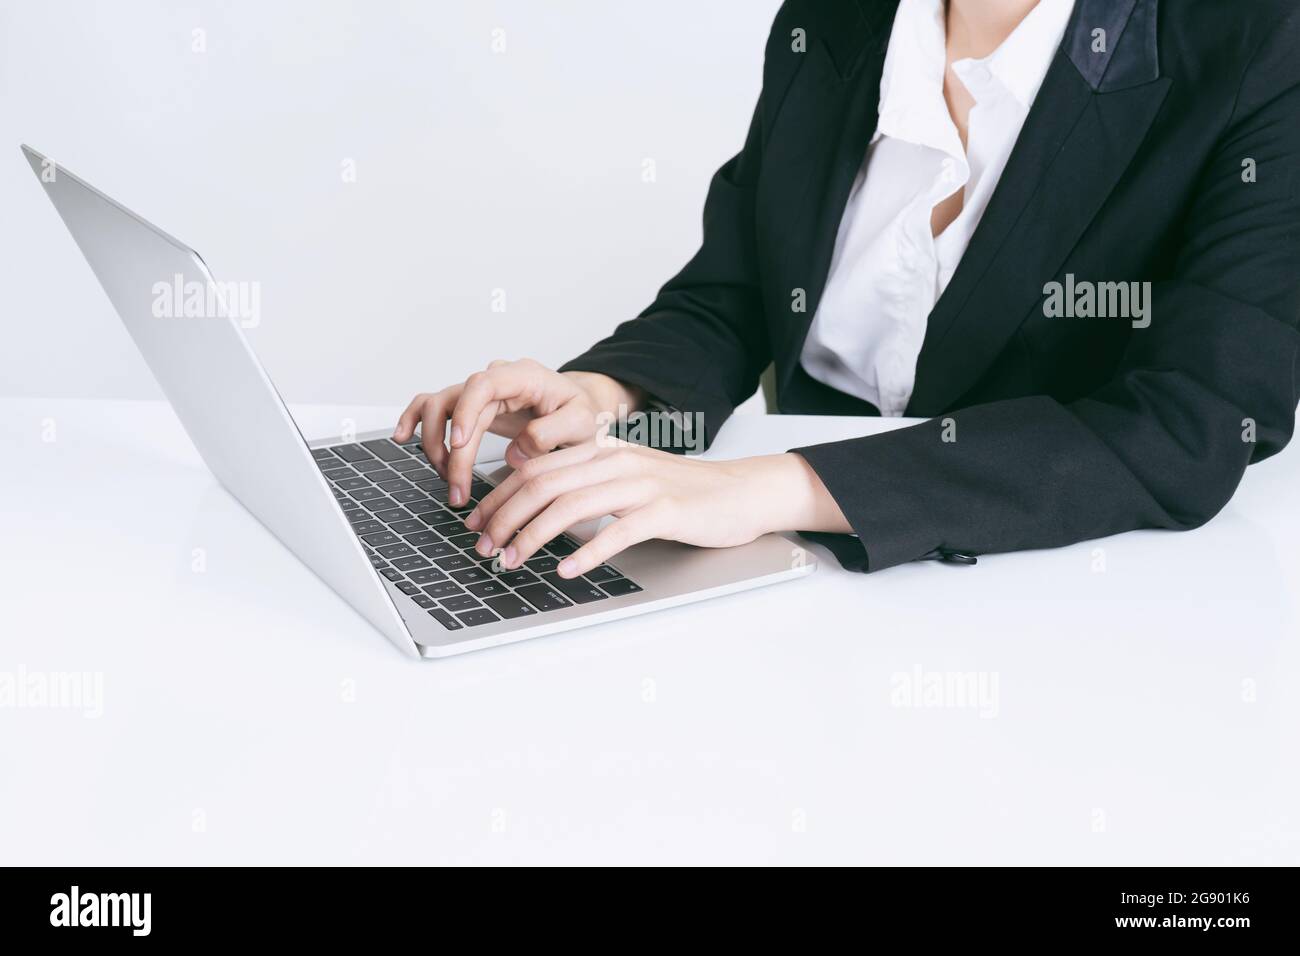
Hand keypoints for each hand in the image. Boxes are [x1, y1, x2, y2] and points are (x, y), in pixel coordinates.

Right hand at [393, 359, 642, 505]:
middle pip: (455, 404)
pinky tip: (402, 437)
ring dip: (434, 445)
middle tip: (458, 490)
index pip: (483, 384)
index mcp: (523, 376)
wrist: (579, 406)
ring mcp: (479, 391)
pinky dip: (414, 419)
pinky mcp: (470, 405)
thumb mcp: (582, 423)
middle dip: (451, 451)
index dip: (465, 412)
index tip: (459, 446)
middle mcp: (495, 378)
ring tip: (448, 481)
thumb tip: (516, 453)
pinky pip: (433, 405)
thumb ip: (552, 433)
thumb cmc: (581, 412)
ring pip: (438, 407)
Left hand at [463, 441, 849, 576]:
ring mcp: (641, 485)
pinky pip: (618, 531)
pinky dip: (587, 552)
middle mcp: (616, 462)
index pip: (535, 467)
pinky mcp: (665, 511)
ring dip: (533, 536)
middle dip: (504, 517)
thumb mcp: (629, 479)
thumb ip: (588, 484)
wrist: (743, 491)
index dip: (498, 495)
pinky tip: (567, 570)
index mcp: (602, 452)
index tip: (475, 523)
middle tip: (483, 548)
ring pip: (570, 505)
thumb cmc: (685, 493)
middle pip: (543, 484)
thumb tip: (538, 503)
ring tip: (512, 561)